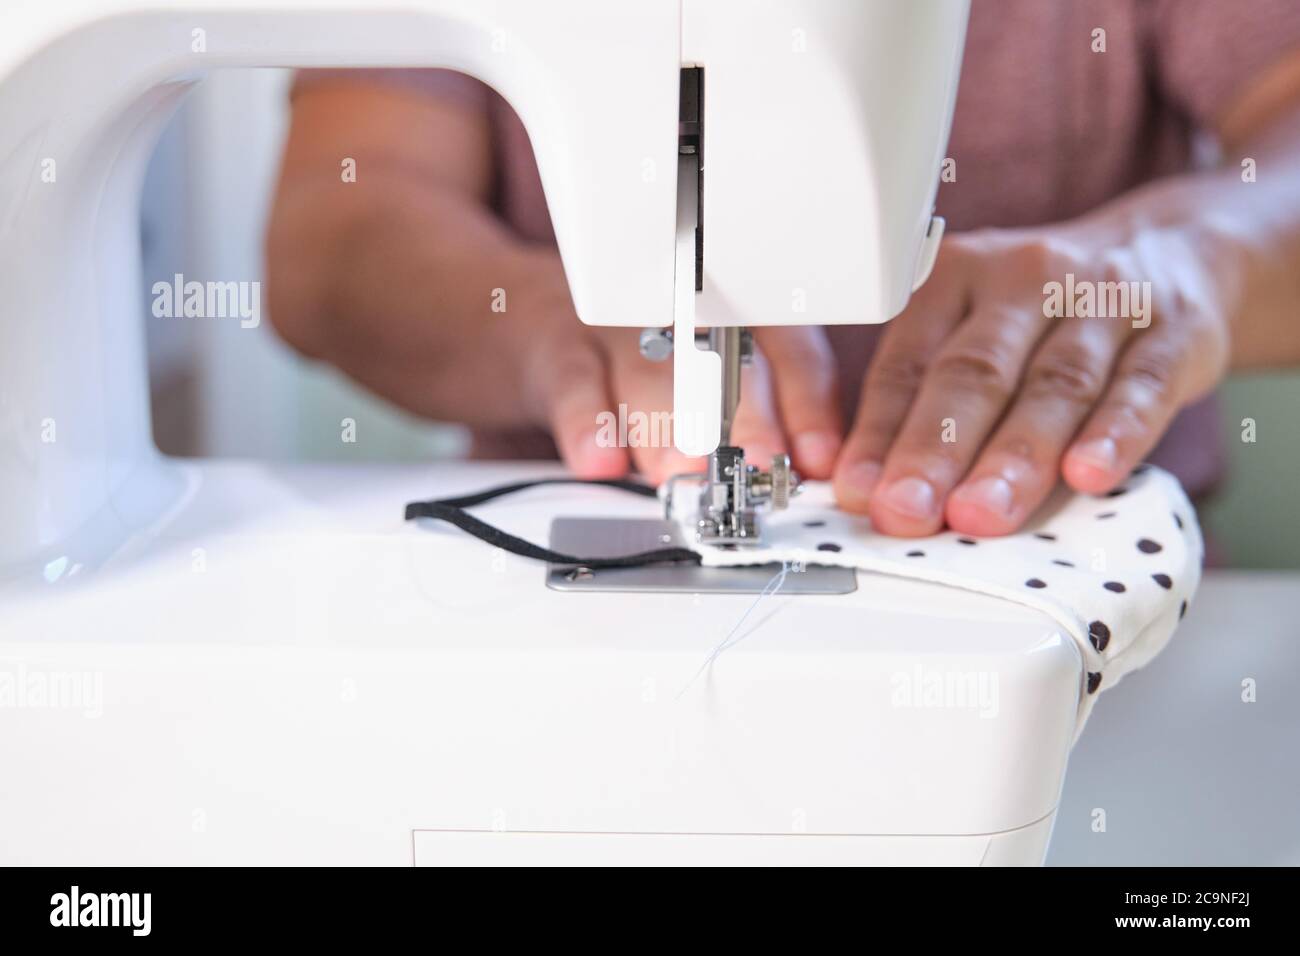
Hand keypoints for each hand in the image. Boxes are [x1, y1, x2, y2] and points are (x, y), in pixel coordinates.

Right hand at [521, 309, 842, 484]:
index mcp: (736, 318)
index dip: (808, 405)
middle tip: (759, 463)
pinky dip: (588, 424)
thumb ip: (755, 425)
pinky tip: (602, 462)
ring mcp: (619, 327)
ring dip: (671, 426)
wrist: (530, 325)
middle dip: (747, 418)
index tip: (818, 456)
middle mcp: (682, 314)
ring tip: (683, 471)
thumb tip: (809, 483)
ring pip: (652, 371)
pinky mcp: (558, 347)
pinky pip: (575, 382)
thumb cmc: (640, 363)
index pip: (788, 350)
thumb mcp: (705, 381)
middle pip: (725, 358)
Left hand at [831, 224, 1230, 535]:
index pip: (908, 364)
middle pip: (975, 373)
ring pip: (1055, 384)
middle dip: (936, 450)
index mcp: (953, 278)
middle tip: (907, 512)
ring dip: (1015, 457)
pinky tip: (1088, 477)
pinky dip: (1115, 433)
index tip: (859, 493)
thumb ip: (920, 401)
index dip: (879, 433)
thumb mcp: (972, 332)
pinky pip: (1142, 385)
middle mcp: (1022, 278)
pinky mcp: (1174, 329)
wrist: (1173, 254)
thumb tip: (863, 488)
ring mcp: (1101, 299)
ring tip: (981, 516)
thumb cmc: (1045, 319)